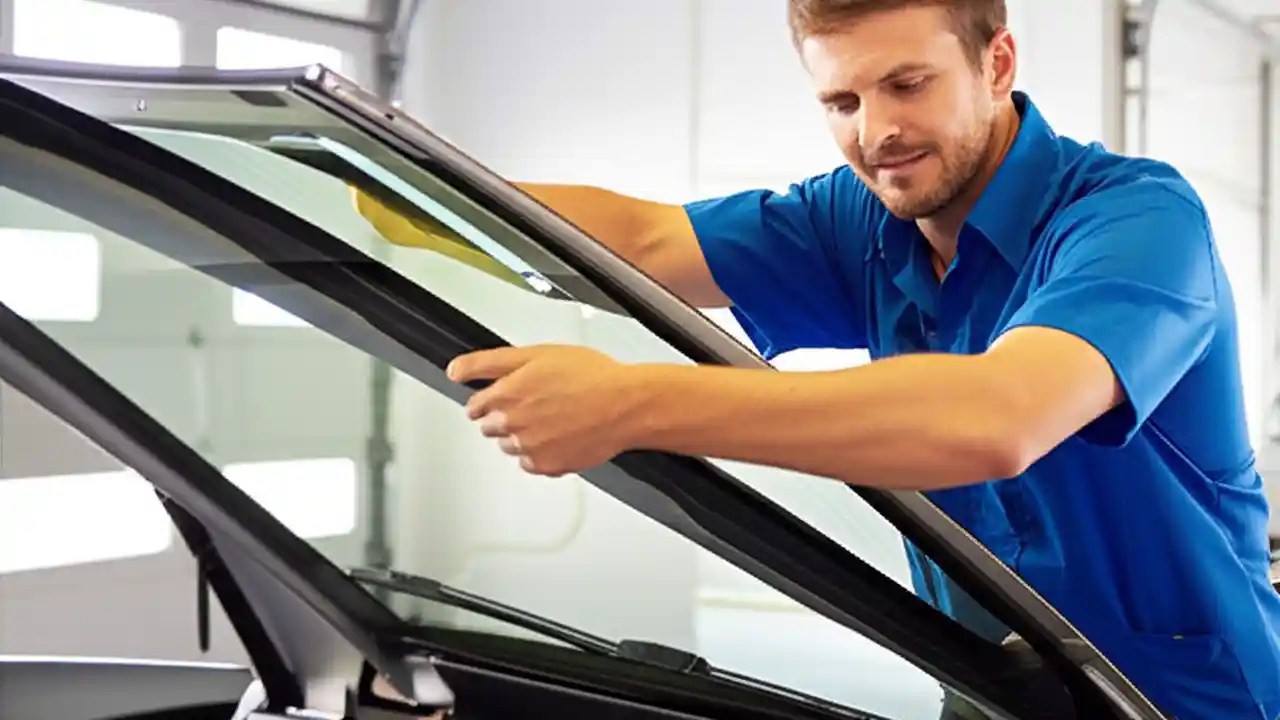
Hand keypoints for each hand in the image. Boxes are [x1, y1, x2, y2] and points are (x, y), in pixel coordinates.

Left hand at [445, 345, 640, 476]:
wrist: (626, 405)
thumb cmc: (590, 376)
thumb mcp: (536, 353)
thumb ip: (488, 363)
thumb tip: (456, 370)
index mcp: (506, 394)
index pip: (474, 405)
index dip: (487, 398)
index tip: (501, 395)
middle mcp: (512, 425)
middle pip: (489, 427)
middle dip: (505, 415)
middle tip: (536, 403)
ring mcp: (529, 448)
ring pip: (510, 445)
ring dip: (522, 434)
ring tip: (554, 417)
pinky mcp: (547, 466)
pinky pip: (531, 463)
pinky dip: (541, 451)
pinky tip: (561, 434)